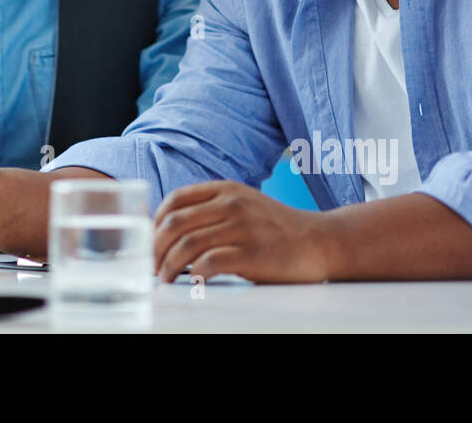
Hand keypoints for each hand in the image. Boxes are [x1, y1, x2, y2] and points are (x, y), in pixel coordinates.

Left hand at [152, 181, 329, 283]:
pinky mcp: (252, 253)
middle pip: (174, 223)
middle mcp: (231, 204)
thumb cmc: (278, 229)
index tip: (150, 242)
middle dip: (155, 248)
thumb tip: (171, 229)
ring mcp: (242, 227)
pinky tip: (192, 282)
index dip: (155, 222)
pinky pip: (209, 263)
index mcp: (225, 190)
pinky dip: (193, 274)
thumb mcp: (244, 205)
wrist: (321, 241)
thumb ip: (213, 210)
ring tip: (165, 278)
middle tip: (152, 266)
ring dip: (169, 265)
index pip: (176, 200)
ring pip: (187, 244)